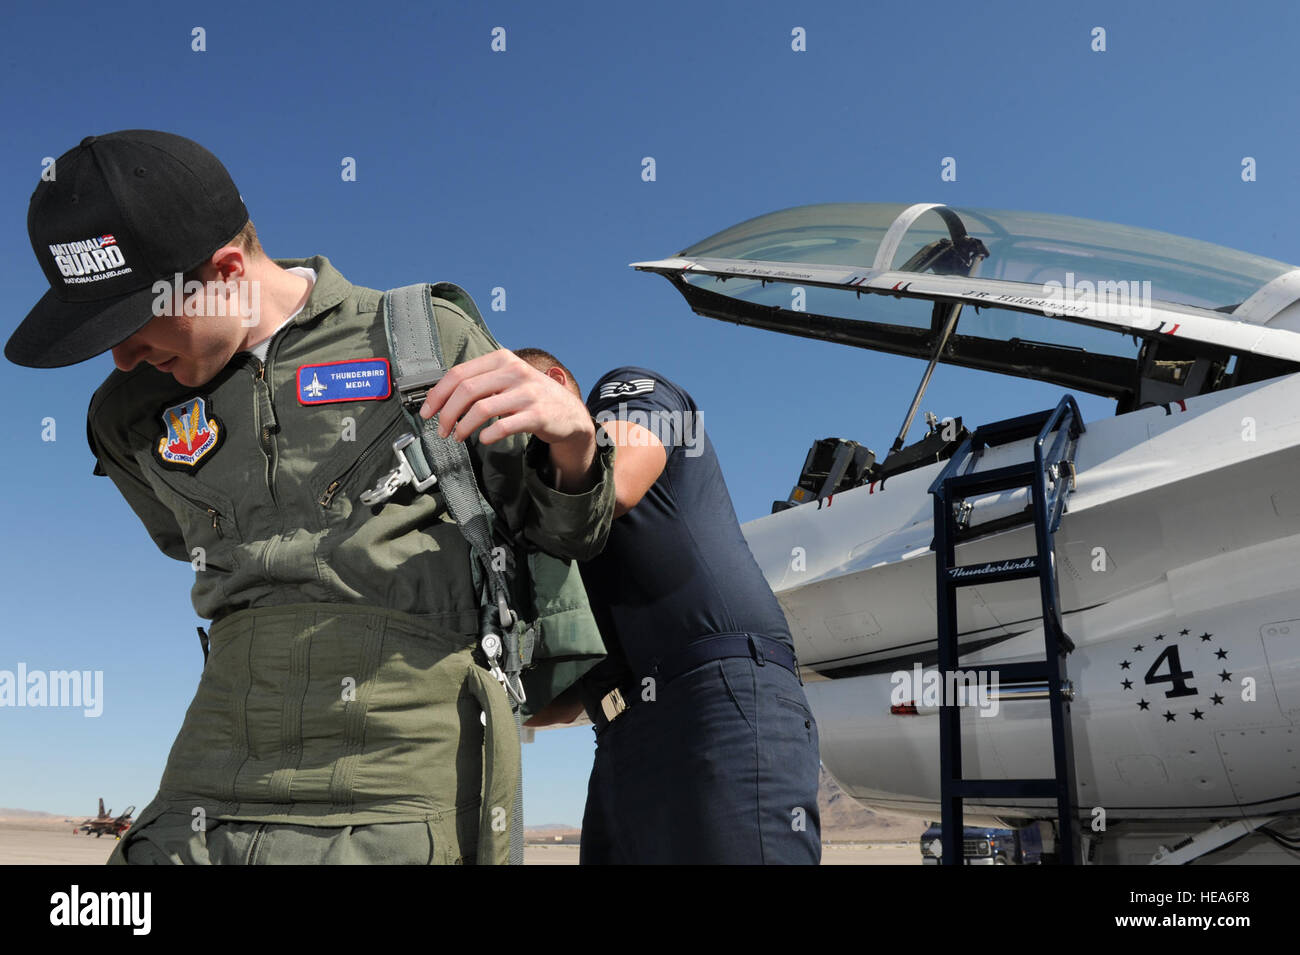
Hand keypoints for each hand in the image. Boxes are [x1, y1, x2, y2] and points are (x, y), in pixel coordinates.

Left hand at [418, 348, 597, 489]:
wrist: (569, 414)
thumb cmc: (532, 397)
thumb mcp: (508, 379)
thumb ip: (481, 381)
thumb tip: (441, 397)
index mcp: (502, 359)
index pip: (459, 373)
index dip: (438, 394)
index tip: (427, 411)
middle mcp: (515, 372)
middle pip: (466, 390)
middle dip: (447, 413)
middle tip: (442, 429)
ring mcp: (527, 393)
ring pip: (481, 409)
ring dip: (463, 427)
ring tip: (459, 436)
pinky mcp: (537, 415)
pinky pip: (502, 426)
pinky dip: (487, 435)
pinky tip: (484, 439)